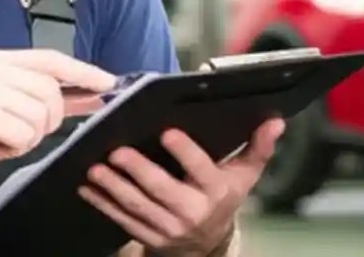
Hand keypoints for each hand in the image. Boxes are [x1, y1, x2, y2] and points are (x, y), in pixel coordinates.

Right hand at [0, 49, 114, 190]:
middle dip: (50, 118)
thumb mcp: (11, 106)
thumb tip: (93, 93)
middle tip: (25, 131)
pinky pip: (25, 134)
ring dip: (31, 136)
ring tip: (4, 137)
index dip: (83, 70)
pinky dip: (17, 147)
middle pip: (51, 90)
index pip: (51, 59)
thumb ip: (49, 97)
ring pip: (41, 115)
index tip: (108, 82)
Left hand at [79, 117, 284, 255]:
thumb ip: (259, 147)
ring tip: (95, 168)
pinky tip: (87, 188)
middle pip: (162, 190)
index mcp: (216, 191)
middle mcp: (193, 212)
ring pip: (138, 207)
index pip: (201, 170)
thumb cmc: (224, 196)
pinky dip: (104, 205)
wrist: (208, 243)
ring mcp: (169, 228)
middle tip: (117, 151)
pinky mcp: (149, 237)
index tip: (167, 132)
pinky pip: (124, 220)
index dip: (185, 153)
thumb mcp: (245, 175)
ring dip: (114, 188)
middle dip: (138, 171)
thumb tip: (276, 121)